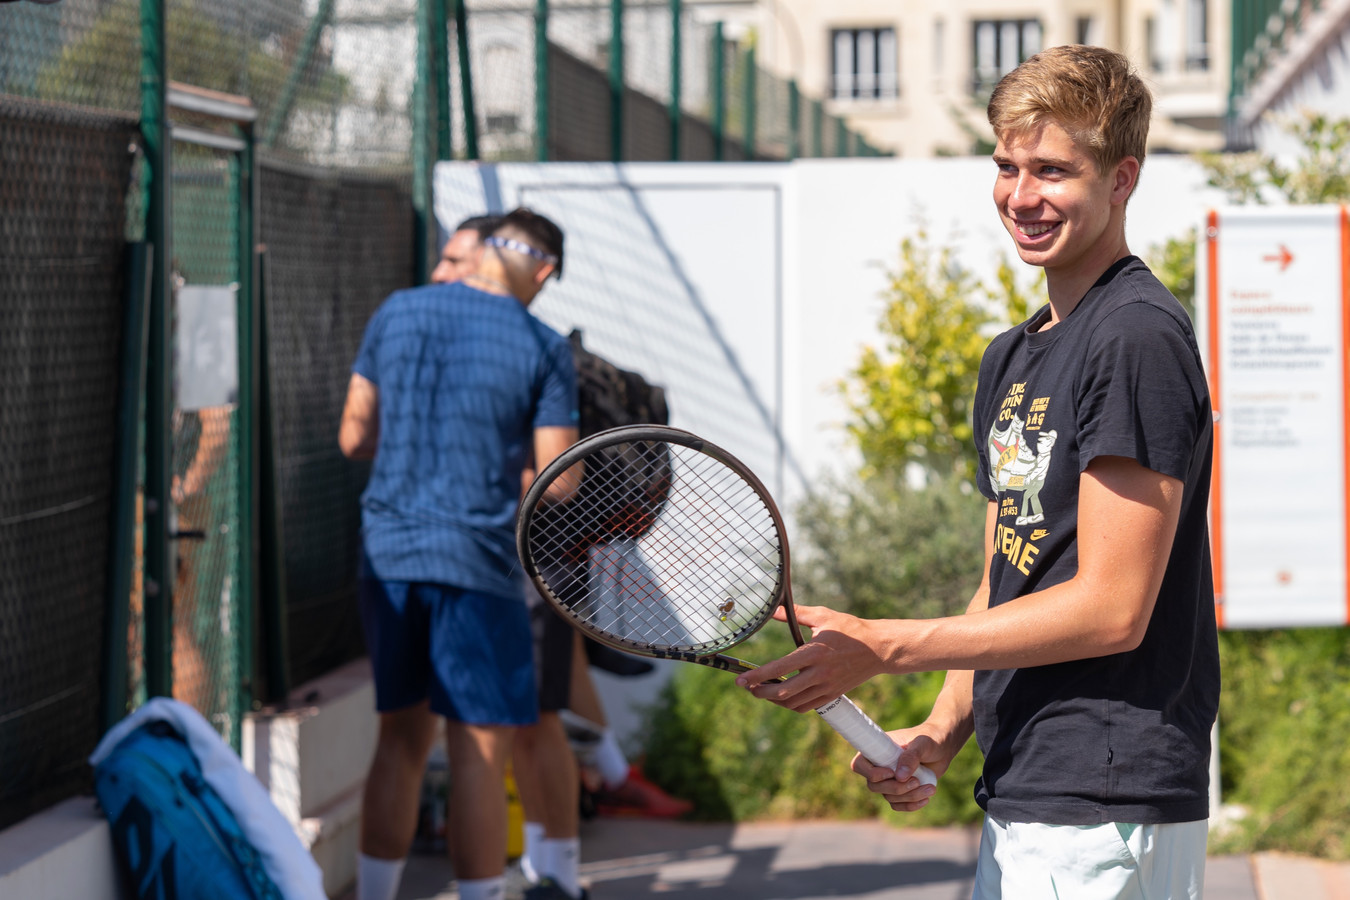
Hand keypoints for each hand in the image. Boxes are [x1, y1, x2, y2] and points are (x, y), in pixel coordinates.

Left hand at [735, 604, 888, 712]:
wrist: (878, 649)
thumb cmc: (850, 629)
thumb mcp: (823, 616)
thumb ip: (795, 614)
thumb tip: (772, 608)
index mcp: (814, 653)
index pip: (780, 668)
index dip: (757, 676)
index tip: (741, 680)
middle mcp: (819, 673)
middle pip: (783, 692)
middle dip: (761, 692)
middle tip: (748, 688)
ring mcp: (827, 687)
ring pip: (794, 703)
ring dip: (774, 700)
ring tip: (762, 692)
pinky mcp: (833, 694)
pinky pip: (807, 707)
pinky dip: (791, 705)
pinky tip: (783, 696)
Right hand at [851, 729, 947, 812]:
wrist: (942, 748)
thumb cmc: (929, 739)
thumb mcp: (922, 744)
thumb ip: (911, 757)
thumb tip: (899, 777)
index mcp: (877, 750)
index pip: (859, 765)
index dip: (871, 773)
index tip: (891, 772)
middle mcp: (880, 766)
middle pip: (874, 786)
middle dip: (896, 788)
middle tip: (916, 781)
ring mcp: (889, 779)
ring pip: (889, 797)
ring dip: (909, 797)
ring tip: (931, 788)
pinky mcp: (900, 790)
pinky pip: (898, 805)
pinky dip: (911, 805)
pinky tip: (926, 798)